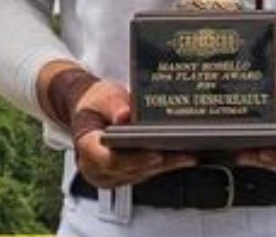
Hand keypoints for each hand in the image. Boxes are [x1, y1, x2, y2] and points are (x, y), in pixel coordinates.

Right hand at [70, 80, 195, 188]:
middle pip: (131, 169)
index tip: (157, 154)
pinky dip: (162, 165)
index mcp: (86, 146)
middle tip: (185, 154)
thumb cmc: (96, 102)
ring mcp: (108, 176)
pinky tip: (181, 157)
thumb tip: (125, 116)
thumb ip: (114, 106)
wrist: (90, 109)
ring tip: (189, 155)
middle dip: (159, 162)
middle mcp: (94, 167)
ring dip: (165, 166)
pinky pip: (144, 173)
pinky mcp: (121, 177)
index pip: (111, 159)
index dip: (136, 159)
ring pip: (141, 174)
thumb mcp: (104, 97)